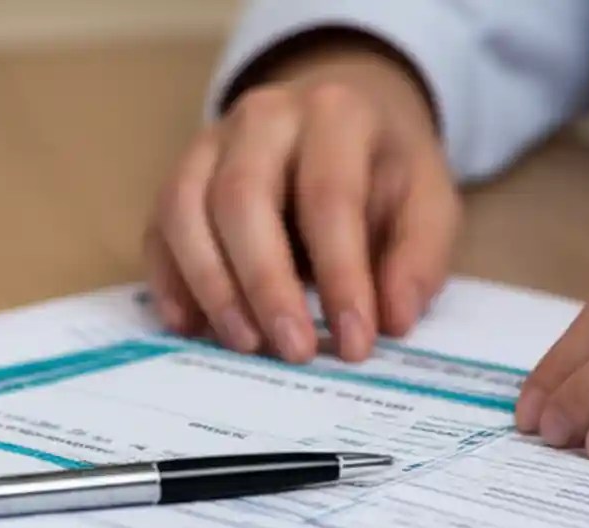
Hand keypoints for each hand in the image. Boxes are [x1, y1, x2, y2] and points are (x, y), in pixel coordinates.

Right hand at [143, 34, 460, 362]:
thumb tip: (393, 318)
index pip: (330, 198)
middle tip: (293, 351)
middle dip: (265, 285)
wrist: (342, 125)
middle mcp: (263, 117)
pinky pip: (159, 227)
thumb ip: (417, 257)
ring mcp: (211, 143)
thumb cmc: (385, 173)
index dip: (341, 277)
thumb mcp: (429, 203)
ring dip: (211, 286)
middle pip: (242, 198)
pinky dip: (169, 281)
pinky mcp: (180, 177)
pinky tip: (191, 327)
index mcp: (335, 115)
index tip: (355, 344)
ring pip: (186, 209)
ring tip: (245, 344)